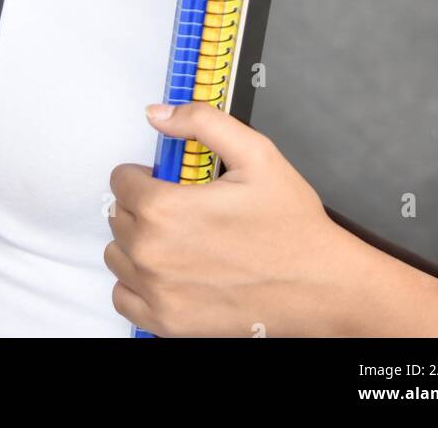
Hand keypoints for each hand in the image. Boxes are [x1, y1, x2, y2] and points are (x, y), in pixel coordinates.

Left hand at [106, 100, 351, 337]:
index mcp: (165, 209)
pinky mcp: (167, 324)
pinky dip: (139, 283)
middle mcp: (152, 254)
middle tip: (181, 207)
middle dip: (143, 205)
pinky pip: (124, 297)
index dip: (145, 174)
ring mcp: (157, 293)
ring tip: (178, 237)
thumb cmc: (291, 227)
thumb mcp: (256, 154)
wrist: (319, 287)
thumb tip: (159, 114)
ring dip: (138, 242)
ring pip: (118, 255)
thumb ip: (201, 123)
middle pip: (118, 216)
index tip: (167, 180)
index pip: (121, 181)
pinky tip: (170, 271)